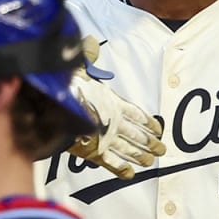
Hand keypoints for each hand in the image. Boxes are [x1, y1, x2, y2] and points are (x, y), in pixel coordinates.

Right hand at [67, 36, 165, 177]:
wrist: (56, 108)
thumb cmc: (67, 88)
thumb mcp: (78, 69)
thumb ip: (87, 57)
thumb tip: (91, 43)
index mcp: (111, 102)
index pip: (135, 114)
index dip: (147, 121)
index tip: (158, 128)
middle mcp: (113, 121)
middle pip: (136, 134)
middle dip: (150, 142)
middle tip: (162, 150)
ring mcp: (106, 137)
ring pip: (128, 149)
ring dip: (141, 155)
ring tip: (151, 161)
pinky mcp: (95, 151)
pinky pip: (111, 163)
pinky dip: (122, 169)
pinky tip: (131, 174)